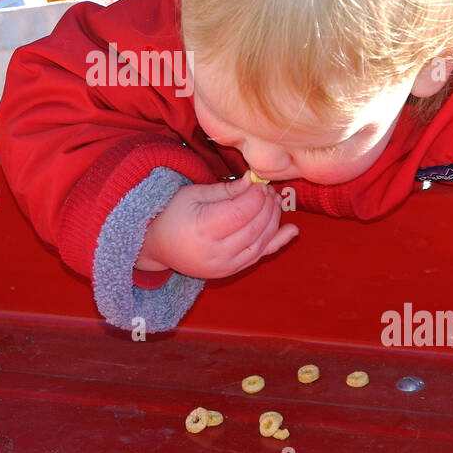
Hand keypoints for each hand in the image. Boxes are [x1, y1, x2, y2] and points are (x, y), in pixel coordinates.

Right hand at [135, 175, 298, 278]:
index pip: (240, 212)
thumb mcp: (193, 195)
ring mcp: (224, 265)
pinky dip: (278, 243)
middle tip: (269, 189)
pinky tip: (293, 230)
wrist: (159, 247)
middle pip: (254, 227)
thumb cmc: (174, 215)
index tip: (259, 182)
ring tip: (275, 201)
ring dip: (274, 219)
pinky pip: (260, 257)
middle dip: (267, 205)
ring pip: (261, 242)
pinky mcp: (231, 271)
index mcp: (202, 229)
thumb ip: (226, 190)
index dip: (255, 196)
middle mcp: (215, 252)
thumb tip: (253, 181)